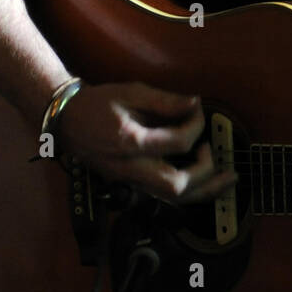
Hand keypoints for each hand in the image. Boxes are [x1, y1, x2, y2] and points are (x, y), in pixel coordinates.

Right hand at [53, 81, 236, 203]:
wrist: (66, 121)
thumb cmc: (97, 104)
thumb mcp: (131, 92)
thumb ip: (165, 101)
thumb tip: (194, 104)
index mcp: (130, 142)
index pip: (177, 142)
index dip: (195, 125)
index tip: (197, 111)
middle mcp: (130, 168)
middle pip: (176, 186)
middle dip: (204, 173)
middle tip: (212, 152)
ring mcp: (129, 180)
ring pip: (172, 198)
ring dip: (203, 190)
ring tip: (225, 180)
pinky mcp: (130, 183)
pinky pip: (163, 195)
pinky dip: (188, 191)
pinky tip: (202, 182)